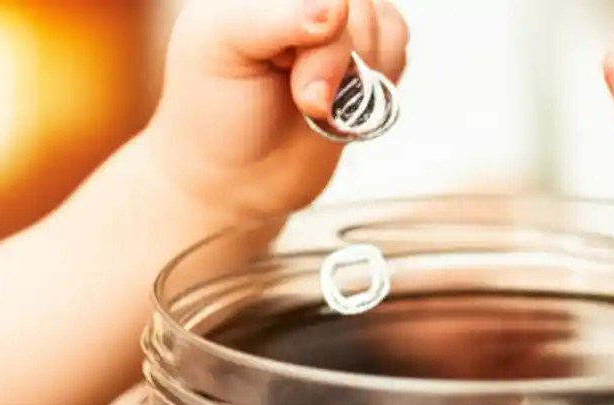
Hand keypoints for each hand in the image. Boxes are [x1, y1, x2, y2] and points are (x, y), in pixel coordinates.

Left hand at [144, 0, 408, 218]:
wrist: (239, 177)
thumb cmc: (215, 110)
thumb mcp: (224, 49)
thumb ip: (277, 18)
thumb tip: (337, 4)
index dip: (317, 16)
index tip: (284, 61)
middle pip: (356, 2)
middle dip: (335, 58)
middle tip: (304, 99)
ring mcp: (338, 20)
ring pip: (383, 22)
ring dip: (356, 76)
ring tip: (312, 102)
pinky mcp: (367, 51)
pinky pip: (397, 43)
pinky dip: (377, 81)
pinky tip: (340, 99)